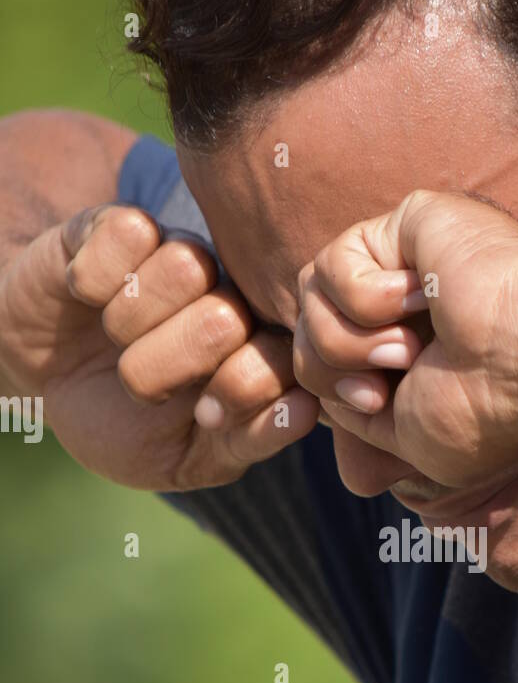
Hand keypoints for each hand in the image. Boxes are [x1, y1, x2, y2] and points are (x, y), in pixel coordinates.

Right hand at [0, 204, 318, 489]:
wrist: (47, 384)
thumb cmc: (127, 427)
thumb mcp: (190, 459)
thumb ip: (251, 440)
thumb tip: (304, 409)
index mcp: (261, 349)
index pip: (284, 357)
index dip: (238, 393)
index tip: (202, 418)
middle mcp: (231, 295)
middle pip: (225, 318)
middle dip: (167, 368)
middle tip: (142, 385)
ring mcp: (180, 255)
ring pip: (182, 267)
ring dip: (128, 323)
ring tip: (114, 337)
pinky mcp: (124, 223)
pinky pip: (127, 232)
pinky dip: (93, 279)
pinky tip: (87, 296)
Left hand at [294, 190, 517, 487]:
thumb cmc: (489, 410)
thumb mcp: (407, 438)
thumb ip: (354, 411)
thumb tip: (321, 387)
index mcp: (406, 352)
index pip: (322, 362)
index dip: (328, 390)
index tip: (376, 404)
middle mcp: (401, 305)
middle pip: (306, 331)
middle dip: (332, 368)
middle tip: (388, 381)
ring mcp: (401, 261)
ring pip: (310, 298)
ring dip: (351, 339)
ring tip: (409, 348)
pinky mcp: (404, 223)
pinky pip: (332, 264)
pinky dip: (365, 297)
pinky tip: (422, 296)